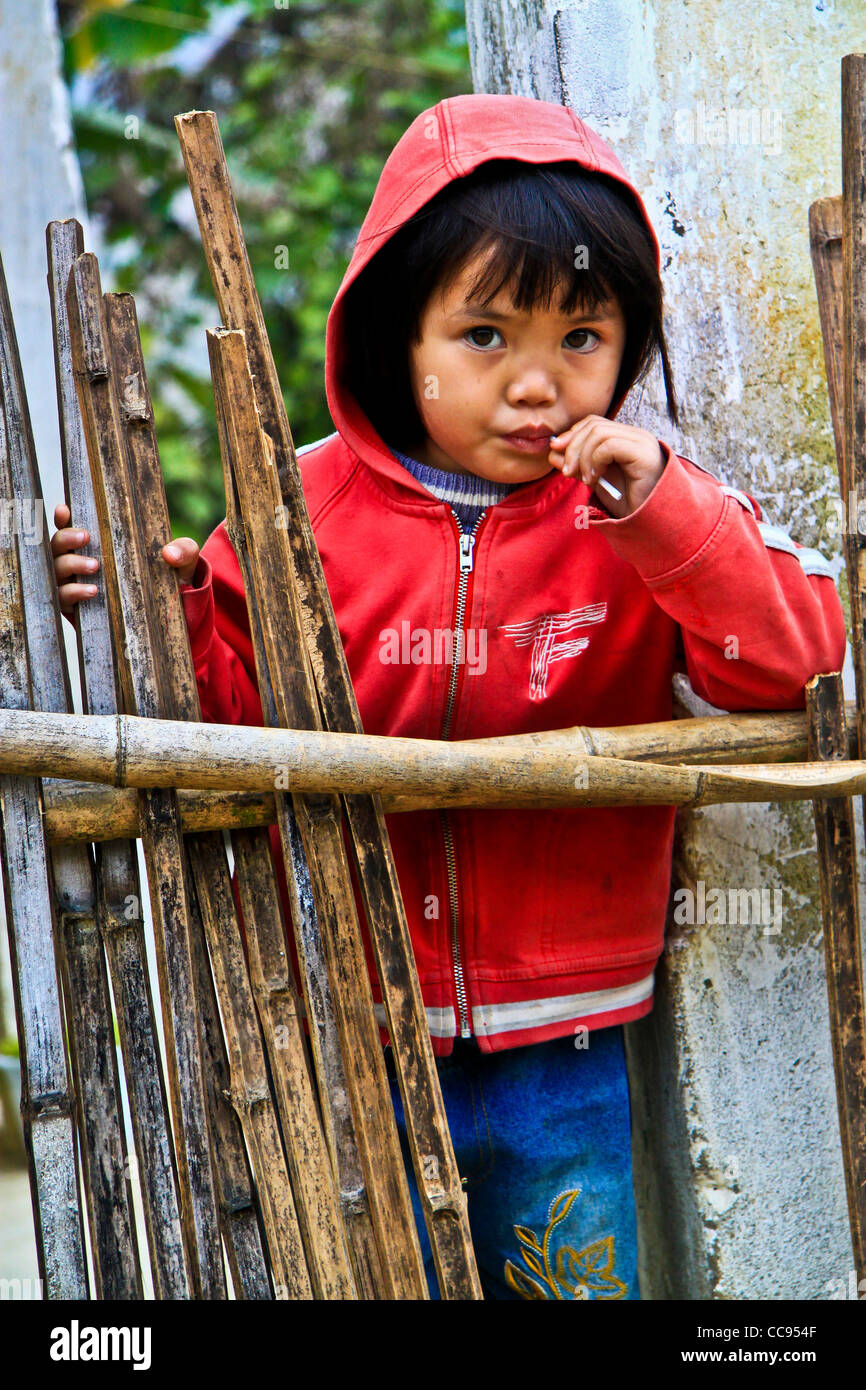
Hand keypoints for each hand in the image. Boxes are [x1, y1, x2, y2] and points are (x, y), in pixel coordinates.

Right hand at [51, 502, 200, 616]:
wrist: (171, 615)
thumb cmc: (169, 579)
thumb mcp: (182, 563)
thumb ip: (184, 551)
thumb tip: (170, 553)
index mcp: (98, 544)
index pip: (70, 526)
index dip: (62, 517)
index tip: (64, 510)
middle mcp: (79, 563)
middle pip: (57, 546)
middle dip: (67, 538)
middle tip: (87, 538)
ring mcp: (74, 585)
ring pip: (57, 571)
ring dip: (72, 564)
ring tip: (96, 566)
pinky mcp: (76, 609)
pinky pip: (63, 598)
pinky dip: (74, 593)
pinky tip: (93, 592)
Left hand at [548, 415, 665, 517]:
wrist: (650, 521)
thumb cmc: (627, 502)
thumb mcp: (595, 481)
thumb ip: (577, 465)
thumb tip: (552, 452)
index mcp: (625, 438)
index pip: (593, 423)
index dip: (572, 435)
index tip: (555, 452)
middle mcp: (635, 435)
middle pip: (593, 425)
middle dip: (572, 447)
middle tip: (566, 471)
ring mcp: (641, 442)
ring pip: (598, 433)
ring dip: (583, 457)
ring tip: (584, 479)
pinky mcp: (644, 453)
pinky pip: (609, 445)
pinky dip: (595, 461)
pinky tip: (595, 480)